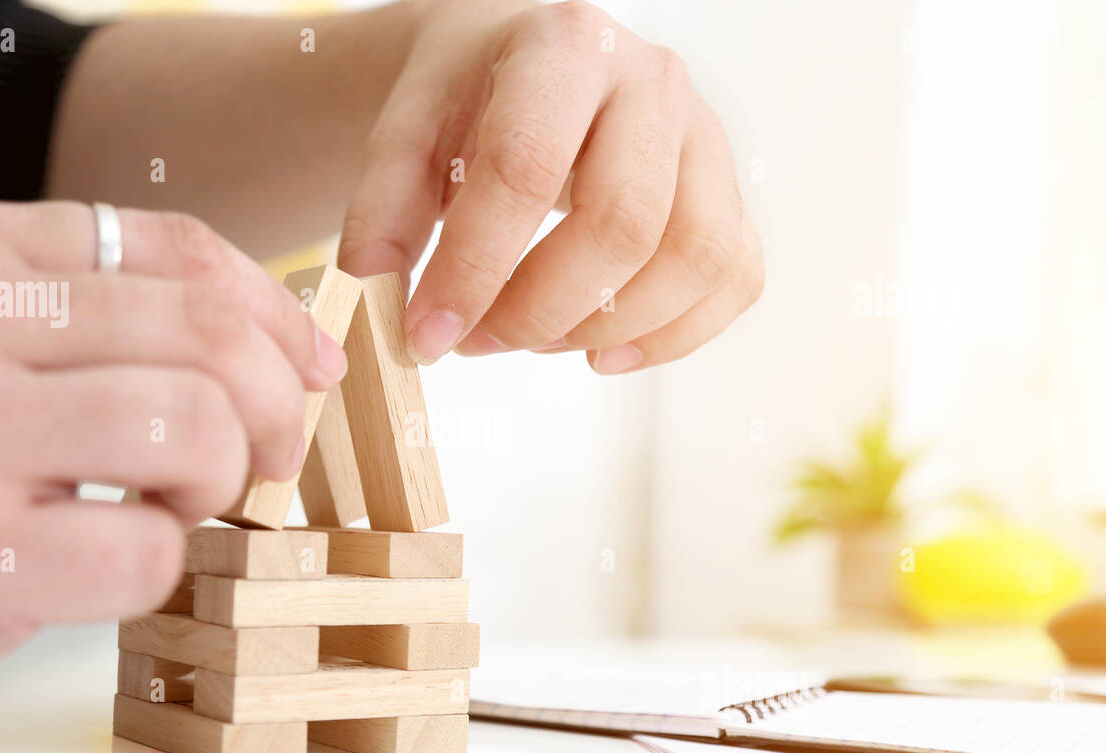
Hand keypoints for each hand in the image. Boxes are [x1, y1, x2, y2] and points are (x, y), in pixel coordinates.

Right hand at [0, 199, 343, 732]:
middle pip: (207, 337)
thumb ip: (100, 318)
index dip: (275, 317)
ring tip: (164, 508)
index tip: (310, 370)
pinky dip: (153, 570)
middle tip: (259, 462)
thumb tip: (286, 345)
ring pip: (195, 429)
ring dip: (213, 486)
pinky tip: (97, 568)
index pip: (181, 250)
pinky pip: (148, 550)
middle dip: (275, 410)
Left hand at [338, 0, 763, 372]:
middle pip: (623, 224)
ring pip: (694, 258)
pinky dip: (674, 336)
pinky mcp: (730, 192)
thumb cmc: (470, 98)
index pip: (525, 170)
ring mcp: (706, 137)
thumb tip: (371, 280)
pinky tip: (602, 353)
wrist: (534, 65)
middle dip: (541, 309)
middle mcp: (652, 82)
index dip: (473, 269)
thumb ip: (382, 201)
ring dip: (606, 328)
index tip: (427, 336)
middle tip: (477, 342)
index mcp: (563, 46)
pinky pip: (734, 278)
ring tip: (533, 341)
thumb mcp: (408, 127)